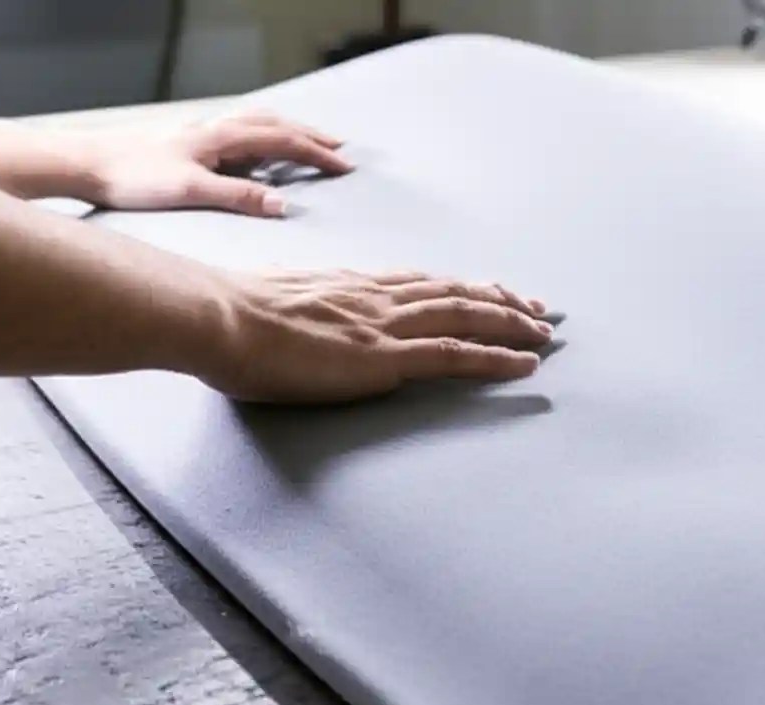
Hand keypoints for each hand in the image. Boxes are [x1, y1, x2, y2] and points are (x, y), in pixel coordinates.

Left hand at [82, 113, 352, 216]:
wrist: (88, 163)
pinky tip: (257, 151)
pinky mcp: (189, 143)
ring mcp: (202, 133)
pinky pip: (239, 133)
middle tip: (340, 148)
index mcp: (223, 136)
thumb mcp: (190, 191)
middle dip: (310, 137)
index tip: (345, 166)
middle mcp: (216, 128)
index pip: (283, 141)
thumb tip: (284, 205)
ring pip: (257, 124)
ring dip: (288, 132)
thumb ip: (239, 197)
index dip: (316, 153)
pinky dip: (262, 137)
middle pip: (275, 125)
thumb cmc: (134, 176)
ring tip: (308, 141)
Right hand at [197, 270, 552, 403]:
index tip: (486, 289)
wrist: (220, 318)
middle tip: (537, 308)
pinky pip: (456, 354)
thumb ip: (299, 307)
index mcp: (350, 285)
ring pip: (467, 315)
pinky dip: (497, 357)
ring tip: (545, 332)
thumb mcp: (272, 302)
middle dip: (501, 300)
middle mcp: (377, 296)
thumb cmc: (230, 317)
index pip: (420, 282)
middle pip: (455, 292)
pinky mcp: (385, 357)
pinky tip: (525, 362)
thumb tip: (294, 314)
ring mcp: (385, 324)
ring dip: (512, 323)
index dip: (459, 286)